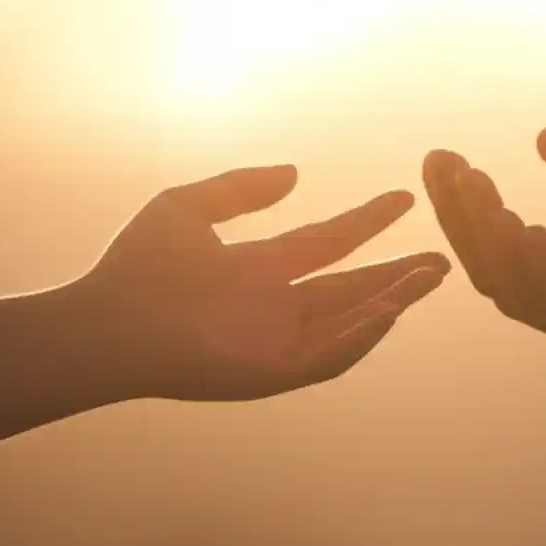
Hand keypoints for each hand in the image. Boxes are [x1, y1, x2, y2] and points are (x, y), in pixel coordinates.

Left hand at [74, 165, 449, 400]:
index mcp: (257, 270)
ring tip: (432, 274)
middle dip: (397, 273)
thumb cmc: (133, 267)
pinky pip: (329, 357)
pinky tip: (389, 310)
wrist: (101, 323)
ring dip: (392, 301)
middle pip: (351, 288)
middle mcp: (274, 308)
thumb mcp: (187, 208)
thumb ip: (239, 189)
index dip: (367, 221)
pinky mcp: (271, 374)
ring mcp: (275, 343)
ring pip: (349, 323)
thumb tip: (295, 172)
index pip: (328, 243)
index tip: (404, 198)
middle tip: (444, 257)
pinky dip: (361, 336)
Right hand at [424, 127, 545, 368]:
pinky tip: (517, 225)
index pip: (506, 240)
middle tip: (444, 167)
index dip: (470, 203)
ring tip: (473, 186)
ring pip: (516, 291)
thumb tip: (539, 140)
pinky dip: (530, 272)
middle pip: (496, 267)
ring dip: (486, 240)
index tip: (448, 156)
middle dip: (462, 218)